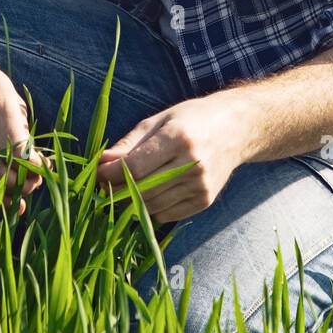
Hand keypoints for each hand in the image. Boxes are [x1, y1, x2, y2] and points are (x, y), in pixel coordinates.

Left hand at [95, 92, 247, 224]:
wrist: (236, 129)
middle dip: (115, 190)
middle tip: (102, 185)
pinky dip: (150, 208)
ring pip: (152, 205)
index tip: (96, 173)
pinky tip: (146, 195)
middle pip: (141, 190)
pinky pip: (166, 214)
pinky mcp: (204, 200)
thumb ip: (130, 142)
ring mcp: (200, 185)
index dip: (110, 174)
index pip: (134, 167)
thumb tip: (101, 162)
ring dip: (130, 202)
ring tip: (120, 190)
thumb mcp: (160, 120)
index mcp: (178, 138)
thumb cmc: (192, 119)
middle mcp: (192, 164)